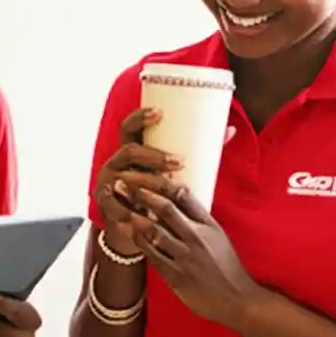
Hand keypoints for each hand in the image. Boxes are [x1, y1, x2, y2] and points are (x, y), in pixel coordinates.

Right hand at [92, 107, 182, 256]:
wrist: (131, 223)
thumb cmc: (155, 190)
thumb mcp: (167, 170)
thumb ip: (194, 151)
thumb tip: (230, 130)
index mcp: (129, 149)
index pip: (129, 126)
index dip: (141, 117)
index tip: (161, 112)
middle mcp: (115, 163)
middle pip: (129, 151)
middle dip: (154, 155)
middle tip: (179, 161)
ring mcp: (108, 184)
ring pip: (125, 179)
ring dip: (147, 181)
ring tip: (170, 186)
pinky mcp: (105, 207)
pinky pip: (117, 206)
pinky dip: (130, 209)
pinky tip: (144, 212)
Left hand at [129, 185, 260, 326]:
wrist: (235, 297)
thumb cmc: (226, 266)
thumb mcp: (218, 236)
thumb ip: (200, 219)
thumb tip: (180, 200)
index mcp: (208, 225)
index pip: (185, 196)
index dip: (164, 183)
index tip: (148, 173)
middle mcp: (196, 237)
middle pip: (166, 208)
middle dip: (143, 193)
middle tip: (125, 182)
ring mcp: (185, 256)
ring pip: (155, 230)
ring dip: (136, 215)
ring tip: (121, 204)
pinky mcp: (175, 275)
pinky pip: (152, 254)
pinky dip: (139, 241)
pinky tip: (129, 232)